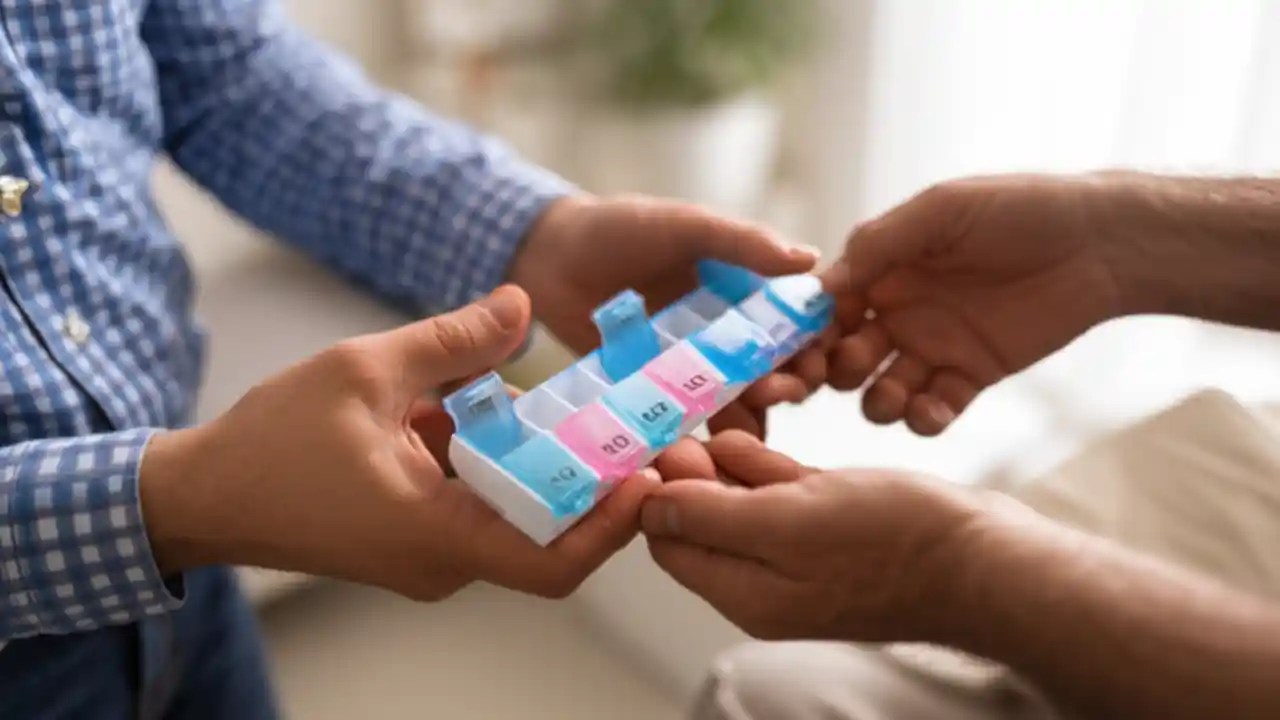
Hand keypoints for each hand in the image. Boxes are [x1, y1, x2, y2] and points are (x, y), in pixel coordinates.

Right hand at [141, 285, 658, 601]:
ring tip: (584, 411)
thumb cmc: (272, 442)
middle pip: (548, 540)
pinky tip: (501, 414)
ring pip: (516, 522)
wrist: (207, 495)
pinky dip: (501, 470)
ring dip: (545, 471)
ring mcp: (431, 558)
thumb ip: (453, 340)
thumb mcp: (367, 370)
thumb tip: (523, 306)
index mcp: (435, 532)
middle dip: (593, 486)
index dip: (610, 526)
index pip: (552, 562)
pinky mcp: (418, 543)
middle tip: (635, 428)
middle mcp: (442, 561)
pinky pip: (481, 512)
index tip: (647, 475)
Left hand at [511, 195, 829, 436]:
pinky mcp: (663, 394)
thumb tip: (812, 260)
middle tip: (779, 390)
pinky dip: (706, 439)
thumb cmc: (621, 228)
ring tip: (747, 422)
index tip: (818, 355)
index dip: (817, 339)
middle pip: (782, 366)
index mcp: (749, 287)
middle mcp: (732, 331)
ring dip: (756, 416)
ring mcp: (699, 366)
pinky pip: (694, 422)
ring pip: (745, 401)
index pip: (800, 320)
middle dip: (791, 382)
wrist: (548, 257)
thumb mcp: (686, 226)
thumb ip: (743, 242)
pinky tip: (708, 451)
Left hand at [643, 431, 1025, 641]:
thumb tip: (648, 505)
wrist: (989, 559)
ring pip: (743, 499)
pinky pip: (784, 494)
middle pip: (703, 518)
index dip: (659, 489)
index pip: (670, 540)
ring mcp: (803, 553)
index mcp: (745, 590)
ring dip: (729, 457)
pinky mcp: (835, 528)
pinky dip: (769, 465)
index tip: (663, 434)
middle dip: (692, 466)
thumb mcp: (789, 523)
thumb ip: (712, 517)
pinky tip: (757, 433)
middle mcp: (766, 579)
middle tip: (691, 409)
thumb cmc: (895, 542)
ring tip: (719, 408)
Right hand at [821, 174, 1132, 434]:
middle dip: (836, 369)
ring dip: (876, 401)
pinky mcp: (970, 377)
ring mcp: (933, 348)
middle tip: (853, 366)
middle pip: (844, 357)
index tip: (803, 346)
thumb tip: (823, 285)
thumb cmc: (1021, 209)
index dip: (810, 331)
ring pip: (879, 393)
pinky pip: (931, 411)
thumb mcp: (942, 210)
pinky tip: (934, 407)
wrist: (1100, 243)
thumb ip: (881, 242)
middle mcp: (900, 312)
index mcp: (884, 269)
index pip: (828, 309)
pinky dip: (923, 418)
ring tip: (894, 394)